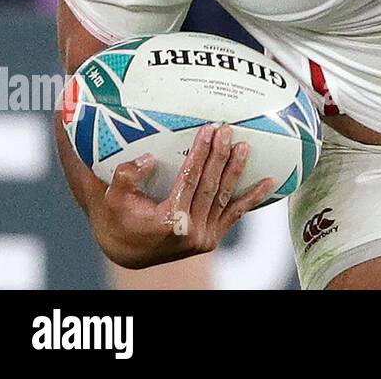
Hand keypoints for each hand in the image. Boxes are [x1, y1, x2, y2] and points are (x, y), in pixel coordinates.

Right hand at [90, 124, 274, 269]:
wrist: (127, 250)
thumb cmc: (118, 218)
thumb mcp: (112, 197)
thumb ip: (126, 176)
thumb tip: (149, 160)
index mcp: (168, 222)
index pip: (189, 180)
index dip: (200, 154)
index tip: (208, 130)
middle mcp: (190, 233)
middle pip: (210, 186)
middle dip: (220, 156)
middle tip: (227, 131)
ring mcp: (204, 238)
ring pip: (225, 197)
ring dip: (237, 170)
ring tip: (244, 146)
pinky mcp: (212, 239)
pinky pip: (235, 214)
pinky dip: (252, 198)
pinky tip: (268, 182)